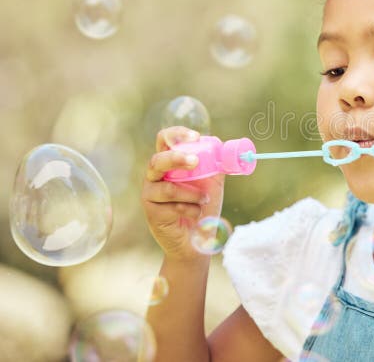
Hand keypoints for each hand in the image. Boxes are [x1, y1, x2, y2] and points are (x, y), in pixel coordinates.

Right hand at [141, 126, 225, 261]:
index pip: (165, 140)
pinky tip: (196, 213)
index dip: (176, 134)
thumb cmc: (202, 207)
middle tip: (195, 162)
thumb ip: (216, 164)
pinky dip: (191, 209)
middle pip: (157, 160)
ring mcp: (150, 195)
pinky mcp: (152, 213)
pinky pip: (172, 206)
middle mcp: (155, 176)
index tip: (195, 136)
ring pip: (168, 188)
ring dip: (192, 194)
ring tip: (204, 200)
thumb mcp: (212, 183)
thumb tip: (222, 145)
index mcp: (169, 163)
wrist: (197, 240)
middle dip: (177, 159)